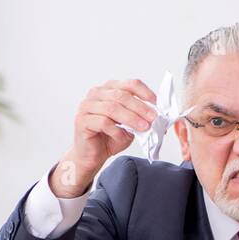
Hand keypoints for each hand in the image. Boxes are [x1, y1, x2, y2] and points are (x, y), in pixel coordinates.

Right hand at [49, 79, 158, 197]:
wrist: (93, 156)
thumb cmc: (110, 138)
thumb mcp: (130, 125)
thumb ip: (140, 117)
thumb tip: (156, 115)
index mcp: (109, 89)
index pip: (129, 84)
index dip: (145, 92)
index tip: (157, 104)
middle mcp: (96, 94)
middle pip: (122, 96)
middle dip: (140, 107)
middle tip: (153, 118)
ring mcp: (87, 106)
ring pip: (112, 108)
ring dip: (131, 118)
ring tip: (143, 128)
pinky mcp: (82, 120)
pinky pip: (103, 122)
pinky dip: (116, 130)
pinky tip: (122, 137)